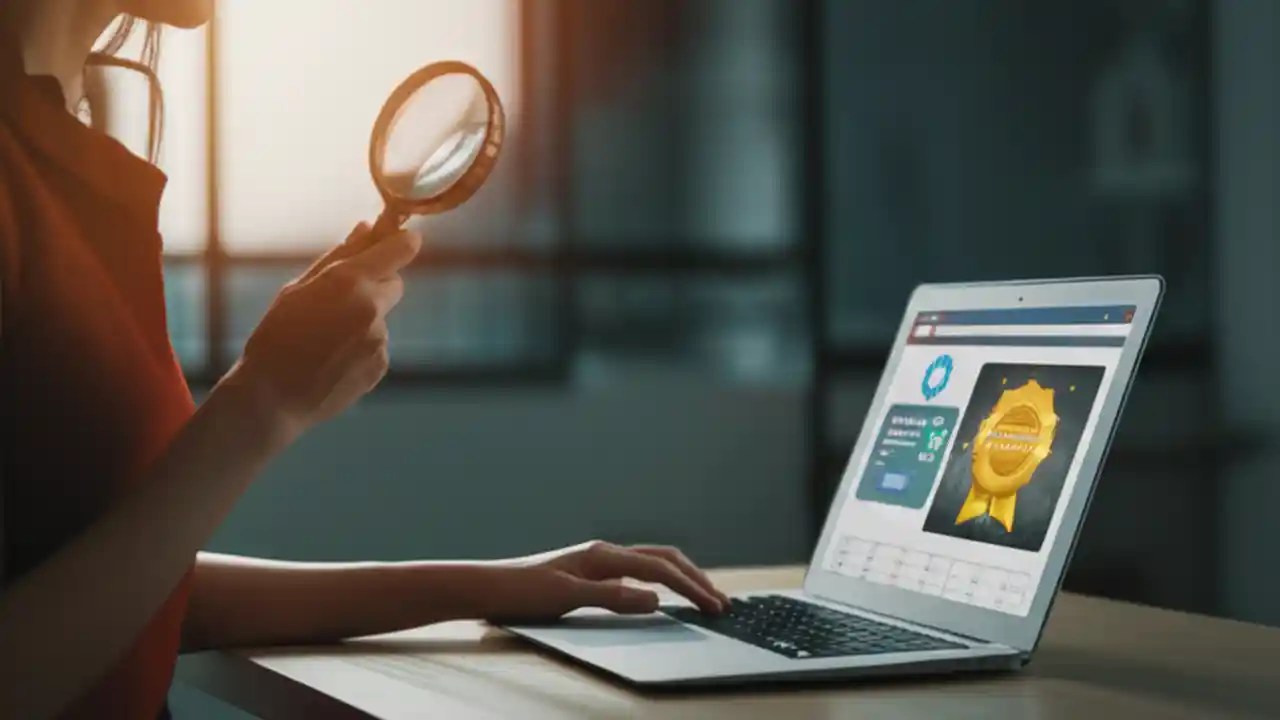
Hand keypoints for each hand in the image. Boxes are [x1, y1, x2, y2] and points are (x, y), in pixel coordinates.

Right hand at [229, 223, 421, 438]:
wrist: (272, 396)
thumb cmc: (277, 336)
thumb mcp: (298, 288)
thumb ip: (338, 257)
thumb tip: (367, 228)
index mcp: (349, 281)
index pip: (399, 250)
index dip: (404, 242)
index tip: (405, 238)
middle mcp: (371, 308)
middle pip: (395, 283)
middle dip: (377, 284)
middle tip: (343, 297)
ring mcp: (379, 339)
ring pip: (381, 317)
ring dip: (363, 320)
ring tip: (326, 339)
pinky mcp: (380, 365)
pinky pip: (377, 345)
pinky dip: (361, 347)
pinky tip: (333, 359)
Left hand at [488, 541, 731, 620]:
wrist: (487, 587)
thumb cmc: (521, 591)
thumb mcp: (567, 597)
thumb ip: (612, 597)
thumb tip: (655, 599)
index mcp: (603, 555)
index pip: (659, 568)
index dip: (691, 587)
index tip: (715, 606)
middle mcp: (603, 553)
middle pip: (663, 558)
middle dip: (695, 577)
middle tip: (721, 601)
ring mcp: (597, 562)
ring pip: (651, 562)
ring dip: (681, 576)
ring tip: (703, 594)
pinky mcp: (590, 573)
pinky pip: (636, 572)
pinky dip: (660, 580)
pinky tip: (664, 594)